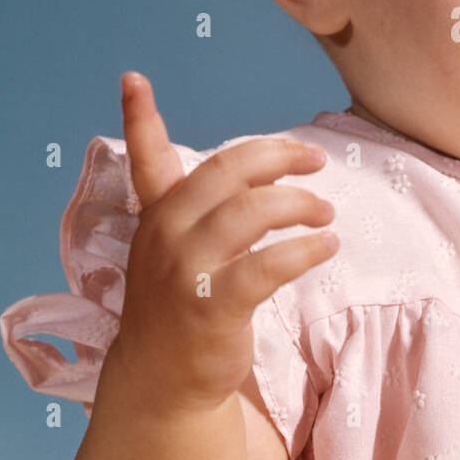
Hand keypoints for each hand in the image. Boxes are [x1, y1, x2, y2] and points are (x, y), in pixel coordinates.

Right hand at [108, 71, 337, 415]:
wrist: (163, 382)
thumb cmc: (182, 304)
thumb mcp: (177, 249)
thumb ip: (201, 206)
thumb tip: (258, 167)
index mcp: (157, 216)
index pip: (146, 160)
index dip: (138, 117)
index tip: (134, 77)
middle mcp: (165, 236)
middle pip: (227, 172)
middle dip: (277, 157)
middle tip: (315, 159)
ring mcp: (185, 271)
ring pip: (252, 212)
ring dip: (299, 205)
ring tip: (325, 213)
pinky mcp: (211, 307)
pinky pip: (267, 265)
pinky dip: (304, 250)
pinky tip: (325, 246)